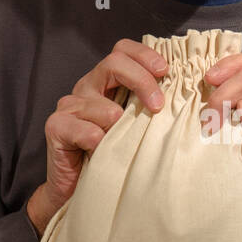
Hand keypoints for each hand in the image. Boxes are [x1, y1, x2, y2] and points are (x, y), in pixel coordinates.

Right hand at [26, 39, 169, 232]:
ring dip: (118, 122)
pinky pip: (81, 127)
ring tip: (124, 141)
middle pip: (113, 62)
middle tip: (158, 107)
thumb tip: (184, 97)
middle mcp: (87, 87)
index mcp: (107, 82)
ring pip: (99, 102)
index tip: (166, 71)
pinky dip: (95, 138)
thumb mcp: (138, 127)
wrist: (81, 190)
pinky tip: (101, 148)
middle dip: (141, 81)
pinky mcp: (56, 126)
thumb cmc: (115, 157)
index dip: (145, 55)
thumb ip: (151, 108)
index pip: (123, 50)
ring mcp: (69, 105)